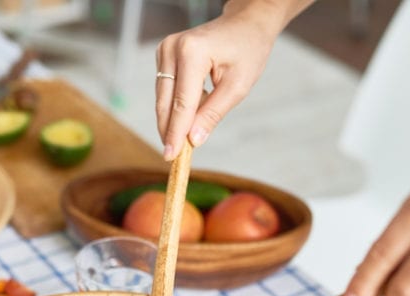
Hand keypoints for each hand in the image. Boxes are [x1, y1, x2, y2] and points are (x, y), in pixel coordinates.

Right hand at [154, 4, 283, 159]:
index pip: (181, 103)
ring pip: (162, 97)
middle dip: (169, 130)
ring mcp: (165, 49)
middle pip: (165, 101)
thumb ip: (213, 113)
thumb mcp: (238, 87)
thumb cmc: (247, 50)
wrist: (245, 24)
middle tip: (173, 157)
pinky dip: (176, 106)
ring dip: (173, 119)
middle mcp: (173, 48)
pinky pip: (166, 89)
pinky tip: (191, 114)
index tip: (171, 156)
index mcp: (192, 53)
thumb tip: (193, 140)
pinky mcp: (164, 55)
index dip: (176, 133)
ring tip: (185, 138)